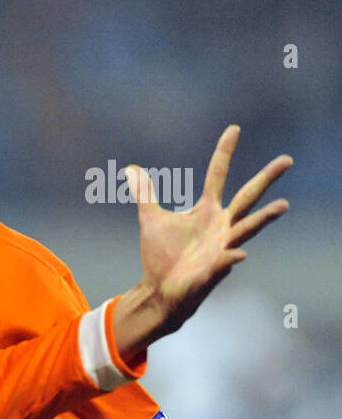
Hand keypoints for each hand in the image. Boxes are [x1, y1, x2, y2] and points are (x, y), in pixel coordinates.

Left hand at [111, 126, 289, 359]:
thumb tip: (130, 169)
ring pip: (246, 229)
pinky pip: (225, 262)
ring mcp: (221, 247)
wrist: (160, 289)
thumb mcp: (151, 219)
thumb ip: (145, 194)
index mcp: (207, 211)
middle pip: (246, 198)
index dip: (224, 152)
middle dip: (265, 180)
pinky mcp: (213, 270)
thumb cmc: (162, 255)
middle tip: (287, 160)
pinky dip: (230, 257)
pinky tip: (238, 253)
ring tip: (283, 204)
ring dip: (263, 218)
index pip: (218, 175)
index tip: (234, 129)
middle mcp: (220, 226)